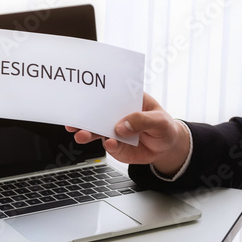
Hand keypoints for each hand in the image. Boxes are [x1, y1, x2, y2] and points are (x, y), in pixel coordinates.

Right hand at [65, 93, 190, 177]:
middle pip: (96, 113)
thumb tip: (122, 127)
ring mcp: (114, 130)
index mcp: (126, 99)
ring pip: (96, 131)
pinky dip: (109, 146)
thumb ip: (142, 121)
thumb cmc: (164, 126)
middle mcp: (116, 114)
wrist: (167, 148)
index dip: (93, 94)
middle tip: (74, 122)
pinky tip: (111, 144)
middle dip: (83, 117)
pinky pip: (109, 146)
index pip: (107, 94)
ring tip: (81, 136)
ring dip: (87, 133)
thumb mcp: (159, 120)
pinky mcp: (116, 146)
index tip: (82, 97)